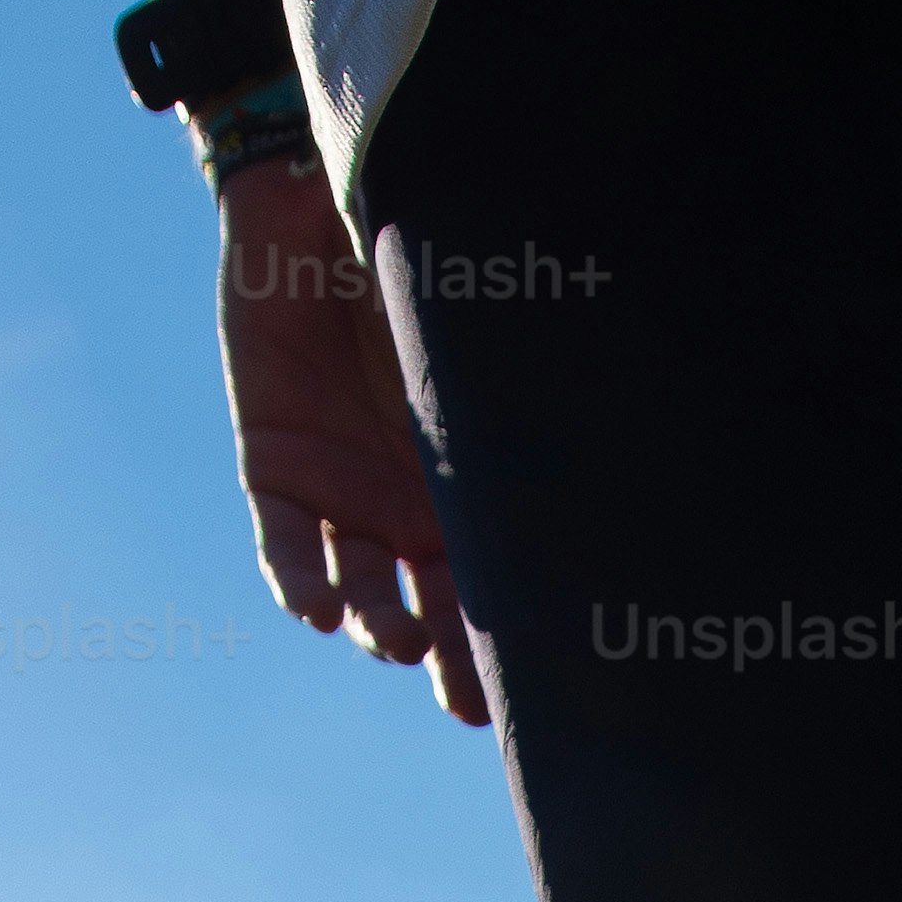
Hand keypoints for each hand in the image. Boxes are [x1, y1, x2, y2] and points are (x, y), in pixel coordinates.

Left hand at [215, 150, 487, 725]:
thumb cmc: (419, 250)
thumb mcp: (484, 319)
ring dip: (380, 625)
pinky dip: (298, 581)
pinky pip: (284, 545)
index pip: (494, 577)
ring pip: (362, 589)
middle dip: (451, 659)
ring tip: (400, 644)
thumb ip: (522, 373)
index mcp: (468, 483)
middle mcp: (408, 505)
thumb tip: (626, 401)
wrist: (313, 199)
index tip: (544, 683)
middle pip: (434, 608)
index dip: (513, 634)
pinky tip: (319, 610)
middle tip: (468, 702)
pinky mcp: (275, 470)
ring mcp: (341, 494)